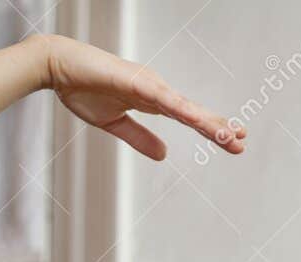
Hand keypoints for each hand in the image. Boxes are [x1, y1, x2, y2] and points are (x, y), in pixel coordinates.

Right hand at [33, 34, 244, 159]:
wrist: (58, 67)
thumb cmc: (82, 89)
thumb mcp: (114, 124)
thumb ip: (139, 138)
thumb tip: (164, 155)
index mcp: (151, 100)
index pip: (188, 117)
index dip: (210, 129)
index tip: (233, 140)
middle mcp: (155, 90)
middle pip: (192, 111)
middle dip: (217, 127)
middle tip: (242, 141)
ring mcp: (147, 83)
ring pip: (184, 106)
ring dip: (206, 121)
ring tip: (229, 135)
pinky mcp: (134, 81)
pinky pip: (162, 98)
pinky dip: (181, 109)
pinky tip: (196, 119)